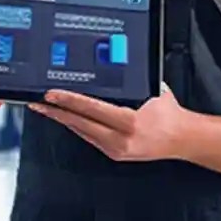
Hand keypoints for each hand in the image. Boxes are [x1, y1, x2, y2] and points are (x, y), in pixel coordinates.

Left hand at [28, 85, 189, 162]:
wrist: (182, 139)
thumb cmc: (169, 113)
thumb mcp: (153, 90)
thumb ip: (132, 82)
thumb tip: (110, 66)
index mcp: (130, 122)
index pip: (92, 109)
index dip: (69, 101)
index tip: (51, 95)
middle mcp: (120, 139)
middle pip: (80, 123)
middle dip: (56, 112)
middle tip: (38, 102)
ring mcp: (116, 149)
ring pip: (82, 131)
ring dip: (63, 119)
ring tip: (46, 108)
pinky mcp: (114, 154)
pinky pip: (89, 137)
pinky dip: (76, 126)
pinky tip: (66, 118)